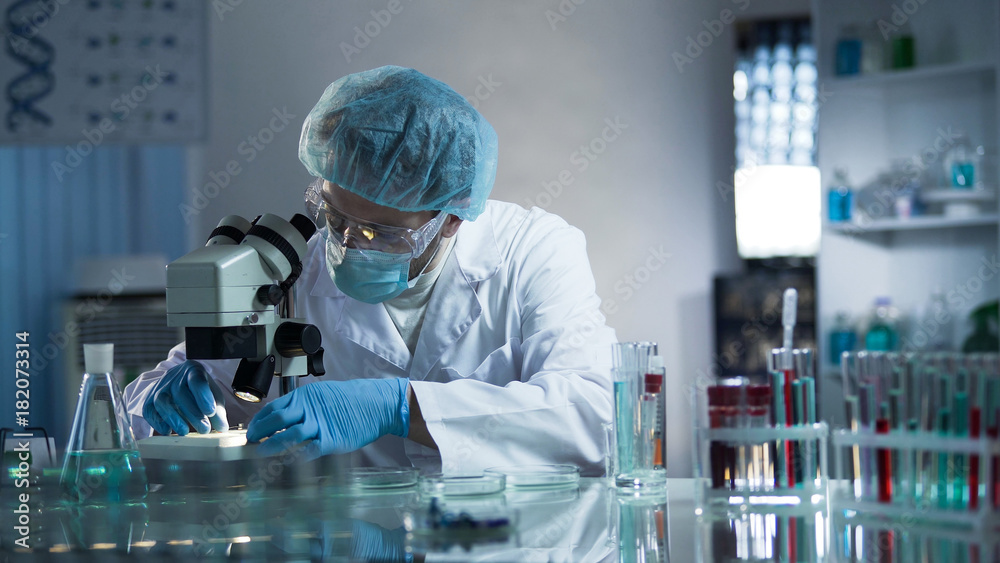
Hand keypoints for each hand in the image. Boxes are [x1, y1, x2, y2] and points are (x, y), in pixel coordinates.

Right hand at [143, 360, 228, 435]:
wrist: (177, 383)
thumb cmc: (199, 391)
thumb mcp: (212, 395)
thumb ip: (218, 411)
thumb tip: (222, 428)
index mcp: (193, 371)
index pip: (197, 381)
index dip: (203, 397)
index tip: (211, 412)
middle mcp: (173, 377)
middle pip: (180, 393)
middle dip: (193, 414)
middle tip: (204, 429)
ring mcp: (159, 387)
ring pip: (162, 401)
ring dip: (174, 419)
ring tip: (186, 432)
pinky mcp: (148, 399)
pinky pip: (149, 411)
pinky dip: (158, 423)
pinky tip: (169, 431)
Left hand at [246, 378, 408, 459]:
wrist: (375, 404)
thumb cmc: (350, 400)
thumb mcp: (322, 394)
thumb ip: (303, 406)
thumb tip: (283, 418)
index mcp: (305, 396)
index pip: (273, 408)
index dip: (259, 420)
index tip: (252, 430)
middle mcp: (309, 409)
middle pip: (276, 420)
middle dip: (260, 432)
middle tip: (251, 442)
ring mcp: (320, 424)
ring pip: (288, 435)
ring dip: (272, 445)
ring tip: (261, 453)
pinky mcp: (331, 439)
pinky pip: (308, 450)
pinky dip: (295, 456)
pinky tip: (286, 462)